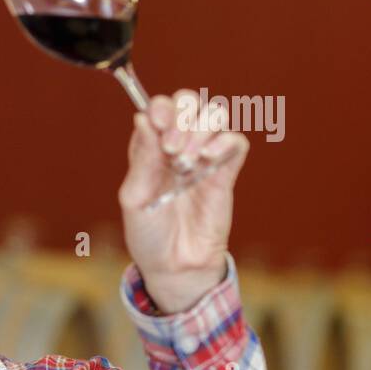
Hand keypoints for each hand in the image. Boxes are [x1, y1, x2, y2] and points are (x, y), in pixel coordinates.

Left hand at [118, 89, 249, 313]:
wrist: (174, 266)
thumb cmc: (148, 233)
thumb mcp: (135, 197)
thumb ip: (142, 159)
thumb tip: (142, 118)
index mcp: (151, 148)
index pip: (160, 109)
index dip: (162, 108)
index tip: (158, 122)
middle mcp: (178, 147)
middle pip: (190, 103)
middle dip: (183, 116)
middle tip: (172, 148)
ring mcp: (204, 158)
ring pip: (214, 116)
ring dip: (201, 129)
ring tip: (187, 162)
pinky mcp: (225, 173)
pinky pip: (236, 142)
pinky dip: (225, 142)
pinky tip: (209, 159)